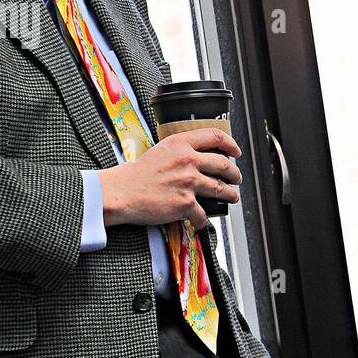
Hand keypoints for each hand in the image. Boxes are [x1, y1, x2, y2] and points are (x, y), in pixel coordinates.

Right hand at [99, 128, 240, 229]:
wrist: (121, 192)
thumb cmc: (136, 174)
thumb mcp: (160, 151)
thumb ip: (180, 151)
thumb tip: (197, 158)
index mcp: (181, 144)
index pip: (215, 136)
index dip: (230, 143)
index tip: (235, 151)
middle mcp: (188, 160)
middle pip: (223, 165)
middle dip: (234, 174)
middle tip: (236, 178)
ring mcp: (188, 182)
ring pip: (221, 189)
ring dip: (230, 195)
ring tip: (232, 197)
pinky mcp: (185, 203)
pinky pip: (203, 214)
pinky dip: (203, 220)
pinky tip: (201, 221)